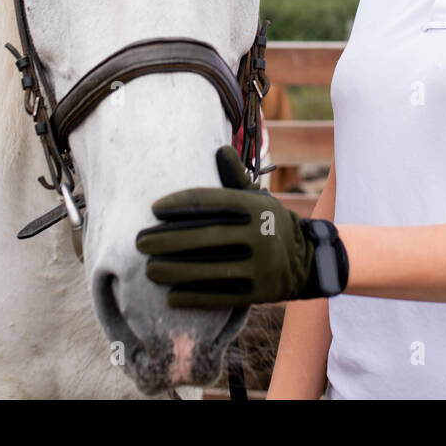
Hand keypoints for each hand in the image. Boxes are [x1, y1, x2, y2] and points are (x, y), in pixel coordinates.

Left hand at [135, 145, 348, 307]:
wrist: (306, 260)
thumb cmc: (267, 223)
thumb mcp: (257, 197)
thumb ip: (235, 177)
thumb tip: (220, 149)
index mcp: (256, 206)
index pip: (211, 202)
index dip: (179, 204)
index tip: (154, 208)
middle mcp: (261, 234)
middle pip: (205, 237)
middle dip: (168, 239)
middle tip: (139, 242)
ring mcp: (262, 265)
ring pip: (210, 269)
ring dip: (175, 270)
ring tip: (149, 270)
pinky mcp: (261, 293)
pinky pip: (221, 296)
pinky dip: (194, 297)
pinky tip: (171, 296)